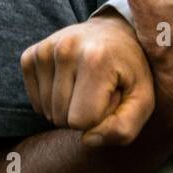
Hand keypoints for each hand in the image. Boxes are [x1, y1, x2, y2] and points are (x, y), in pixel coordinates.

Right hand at [21, 11, 154, 145]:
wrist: (114, 32)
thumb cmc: (130, 70)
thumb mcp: (143, 99)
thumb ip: (125, 127)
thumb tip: (87, 139)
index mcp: (96, 58)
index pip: (81, 121)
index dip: (100, 118)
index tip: (112, 95)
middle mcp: (66, 49)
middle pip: (61, 119)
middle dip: (83, 113)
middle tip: (100, 88)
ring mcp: (45, 51)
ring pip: (47, 113)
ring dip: (68, 107)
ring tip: (86, 83)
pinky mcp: (30, 55)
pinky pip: (35, 102)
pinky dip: (52, 100)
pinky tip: (69, 80)